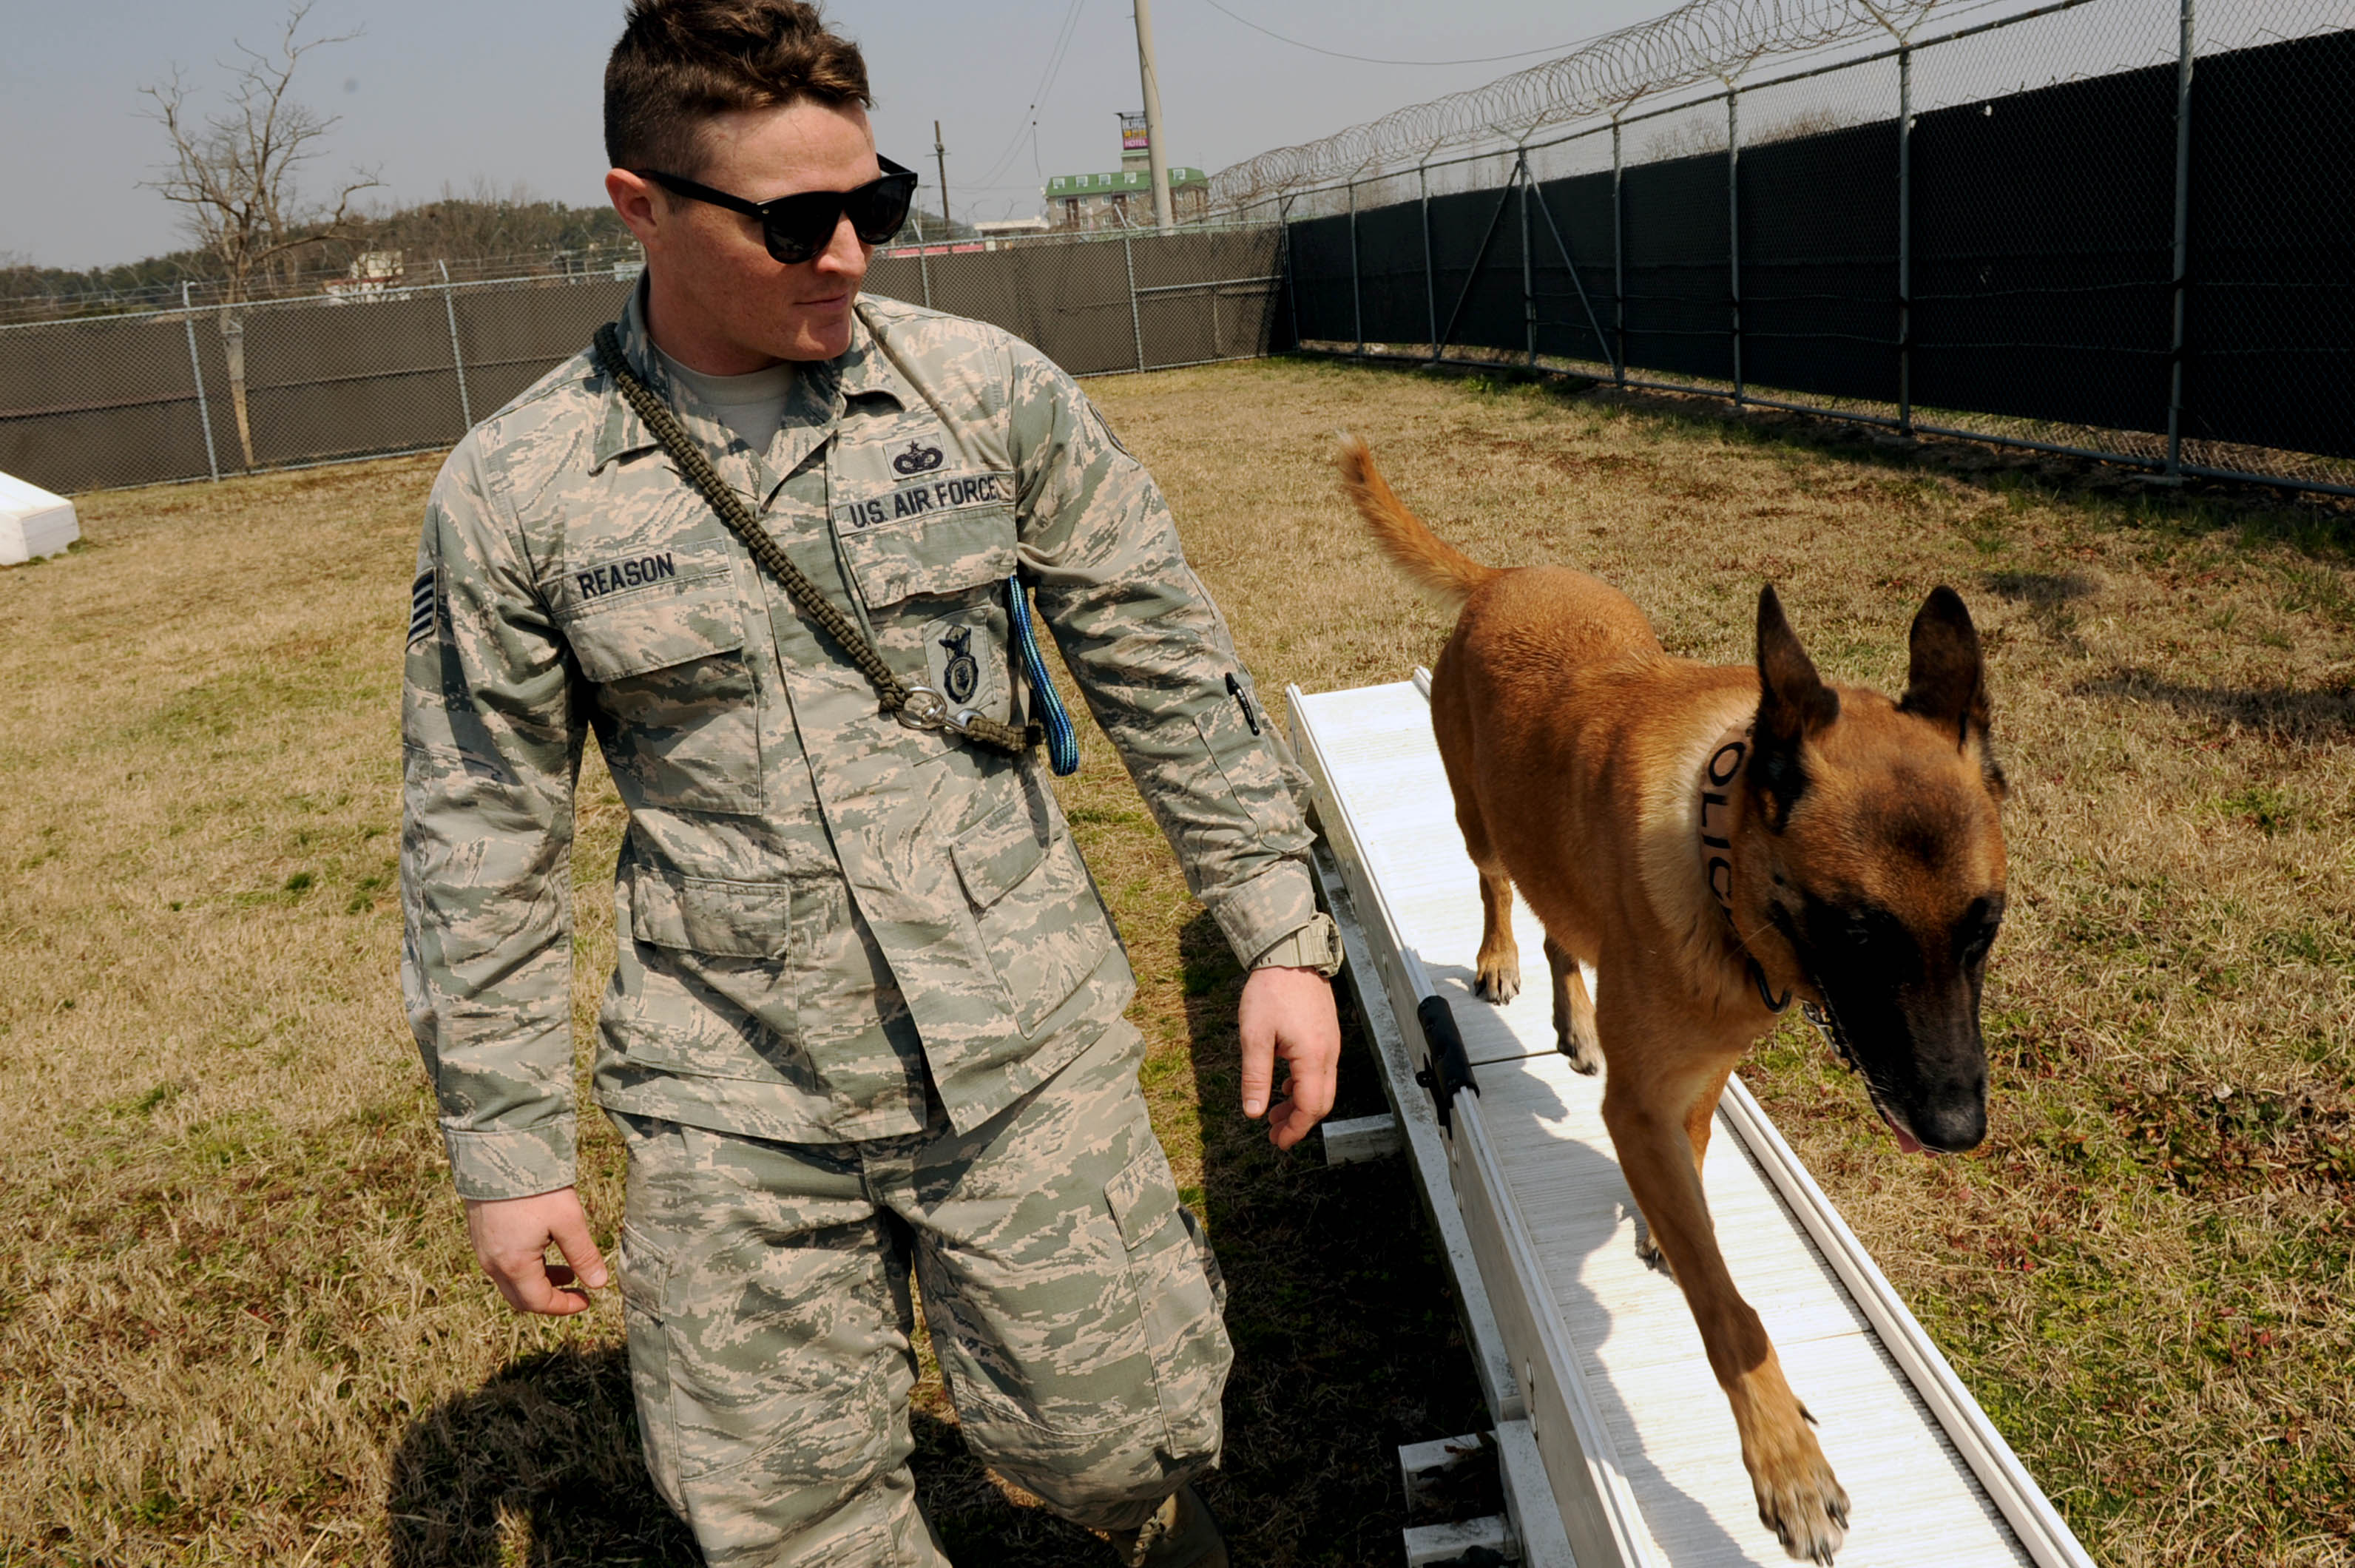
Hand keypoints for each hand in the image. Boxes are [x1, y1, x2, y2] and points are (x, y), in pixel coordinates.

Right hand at [463, 1186, 609, 1316]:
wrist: (497, 1153)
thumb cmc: (534, 1186)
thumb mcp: (568, 1220)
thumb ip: (583, 1254)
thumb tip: (599, 1283)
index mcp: (514, 1265)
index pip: (539, 1302)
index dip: (564, 1306)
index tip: (587, 1300)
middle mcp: (492, 1263)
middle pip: (521, 1297)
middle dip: (550, 1298)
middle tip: (577, 1289)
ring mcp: (483, 1249)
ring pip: (511, 1281)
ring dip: (539, 1281)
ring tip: (567, 1269)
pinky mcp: (480, 1234)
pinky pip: (502, 1264)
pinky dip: (524, 1267)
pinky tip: (544, 1248)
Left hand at [1237, 965, 1340, 1150]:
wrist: (1290, 954)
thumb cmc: (1271, 990)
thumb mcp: (1254, 1037)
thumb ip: (1256, 1078)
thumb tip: (1254, 1113)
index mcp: (1313, 1057)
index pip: (1310, 1107)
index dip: (1295, 1129)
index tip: (1278, 1142)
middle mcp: (1328, 1053)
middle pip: (1321, 1102)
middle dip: (1298, 1122)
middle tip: (1274, 1133)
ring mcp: (1330, 1043)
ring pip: (1322, 1087)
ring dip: (1299, 1104)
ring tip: (1273, 1111)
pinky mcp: (1326, 1034)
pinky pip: (1321, 1071)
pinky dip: (1304, 1085)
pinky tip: (1284, 1084)